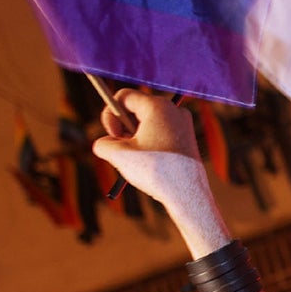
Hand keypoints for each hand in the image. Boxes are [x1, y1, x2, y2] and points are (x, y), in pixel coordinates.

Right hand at [91, 89, 207, 210]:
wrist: (187, 195)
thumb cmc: (155, 171)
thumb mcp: (119, 155)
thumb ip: (103, 143)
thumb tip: (104, 143)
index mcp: (158, 106)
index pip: (123, 96)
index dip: (110, 114)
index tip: (114, 136)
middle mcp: (174, 110)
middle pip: (136, 108)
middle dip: (124, 127)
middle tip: (124, 148)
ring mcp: (183, 124)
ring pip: (148, 123)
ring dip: (136, 137)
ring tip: (139, 159)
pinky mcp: (187, 138)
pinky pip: (161, 134)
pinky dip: (150, 144)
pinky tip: (151, 163)